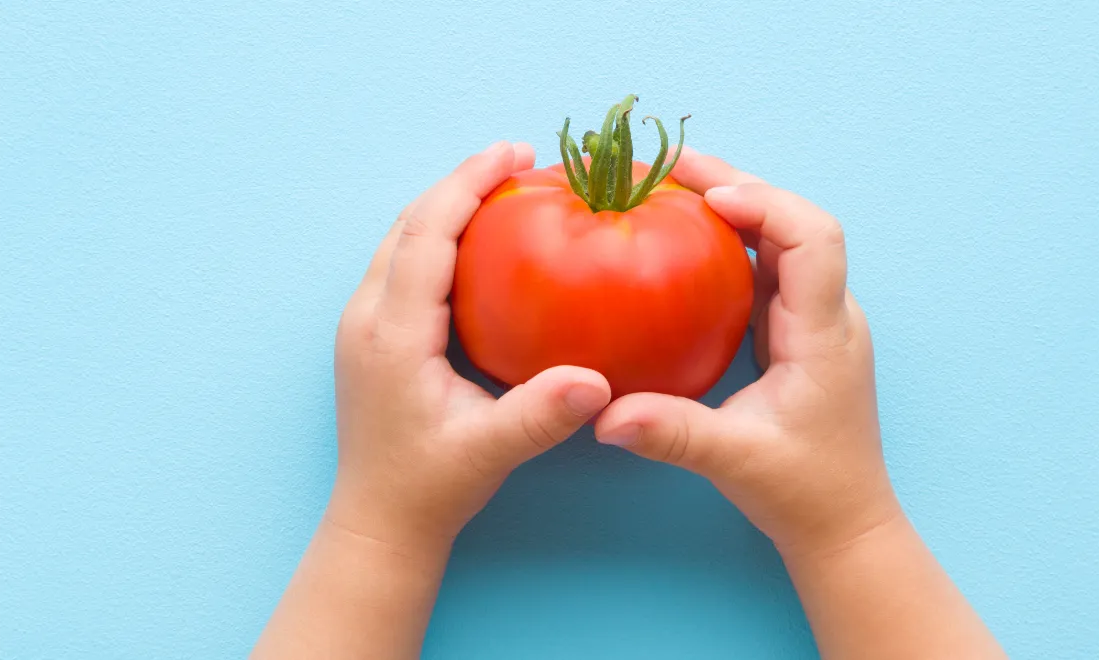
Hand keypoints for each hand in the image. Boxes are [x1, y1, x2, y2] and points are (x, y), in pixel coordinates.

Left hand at [329, 141, 611, 548]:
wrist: (379, 521)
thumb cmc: (430, 487)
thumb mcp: (488, 452)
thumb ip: (540, 415)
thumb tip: (598, 382)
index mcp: (392, 335)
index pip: (427, 235)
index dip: (468, 185)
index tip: (512, 152)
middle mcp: (367, 319)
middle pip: (409, 223)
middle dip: (460, 182)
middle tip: (517, 157)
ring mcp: (363, 326)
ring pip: (401, 240)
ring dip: (446, 205)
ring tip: (500, 186)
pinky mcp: (372, 336)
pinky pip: (403, 264)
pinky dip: (440, 236)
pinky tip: (479, 243)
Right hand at [595, 147, 897, 554]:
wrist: (844, 523)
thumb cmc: (804, 492)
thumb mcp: (734, 461)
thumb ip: (671, 434)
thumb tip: (604, 414)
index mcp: (823, 334)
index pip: (815, 238)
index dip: (766, 203)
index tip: (709, 196)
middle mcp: (827, 315)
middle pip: (793, 222)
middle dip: (735, 185)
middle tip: (669, 164)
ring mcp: (814, 322)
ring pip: (780, 241)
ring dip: (732, 208)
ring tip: (671, 187)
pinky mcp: (795, 334)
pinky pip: (765, 270)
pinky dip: (728, 245)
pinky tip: (684, 242)